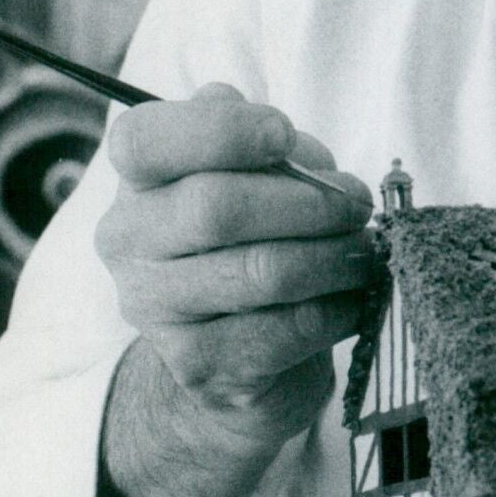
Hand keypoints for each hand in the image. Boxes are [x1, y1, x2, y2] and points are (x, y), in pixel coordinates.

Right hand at [95, 82, 379, 440]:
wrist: (240, 354)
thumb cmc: (253, 240)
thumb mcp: (253, 176)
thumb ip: (259, 145)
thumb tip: (292, 150)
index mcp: (136, 181)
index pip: (144, 141)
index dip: (221, 131)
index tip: (283, 135)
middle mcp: (129, 243)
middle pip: (216, 208)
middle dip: (309, 201)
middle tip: (358, 204)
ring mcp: (158, 310)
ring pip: (263, 272)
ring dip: (334, 256)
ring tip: (366, 249)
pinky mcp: (201, 366)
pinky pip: (290, 328)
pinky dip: (339, 307)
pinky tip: (355, 296)